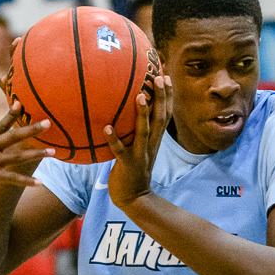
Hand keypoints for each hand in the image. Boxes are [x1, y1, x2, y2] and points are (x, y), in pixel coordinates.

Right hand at [0, 104, 52, 198]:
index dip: (11, 115)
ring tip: (54, 153)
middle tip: (48, 123)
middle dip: (31, 129)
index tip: (21, 104)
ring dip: (36, 154)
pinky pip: (11, 178)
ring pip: (17, 156)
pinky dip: (26, 181)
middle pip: (13, 136)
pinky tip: (40, 184)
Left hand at [105, 74, 171, 209]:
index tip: (166, 75)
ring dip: (142, 114)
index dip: (168, 96)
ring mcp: (140, 155)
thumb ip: (135, 132)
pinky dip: (114, 139)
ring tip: (140, 96)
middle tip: (160, 77)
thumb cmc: (131, 172)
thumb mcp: (137, 149)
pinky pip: (120, 151)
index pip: (165, 114)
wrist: (134, 199)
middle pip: (160, 118)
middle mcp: (151, 145)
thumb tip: (123, 113)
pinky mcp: (128, 165)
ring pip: (144, 131)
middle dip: (162, 97)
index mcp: (154, 140)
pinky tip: (107, 128)